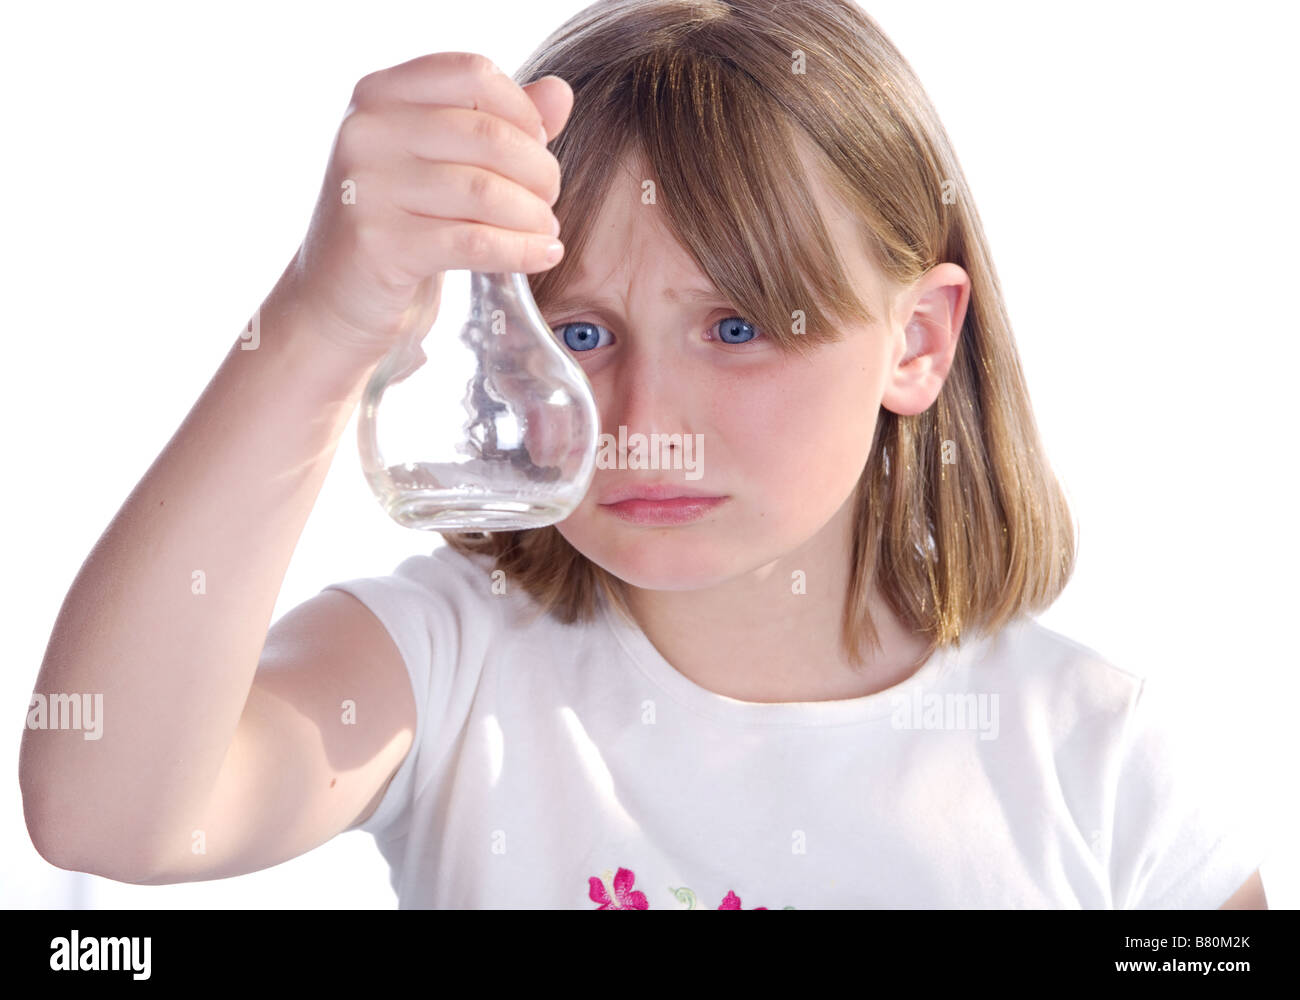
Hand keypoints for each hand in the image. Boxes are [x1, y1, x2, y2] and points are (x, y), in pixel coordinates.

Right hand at [284, 52, 571, 361]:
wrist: (337, 296)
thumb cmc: (401, 222)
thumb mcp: (442, 162)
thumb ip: (499, 122)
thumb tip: (560, 94)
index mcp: (379, 94)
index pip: (472, 74)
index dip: (522, 110)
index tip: (538, 148)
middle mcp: (366, 131)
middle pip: (488, 133)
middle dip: (538, 171)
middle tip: (549, 200)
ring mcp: (366, 188)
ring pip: (485, 191)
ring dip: (533, 215)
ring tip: (546, 230)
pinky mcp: (379, 245)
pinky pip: (474, 242)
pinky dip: (521, 250)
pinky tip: (544, 255)